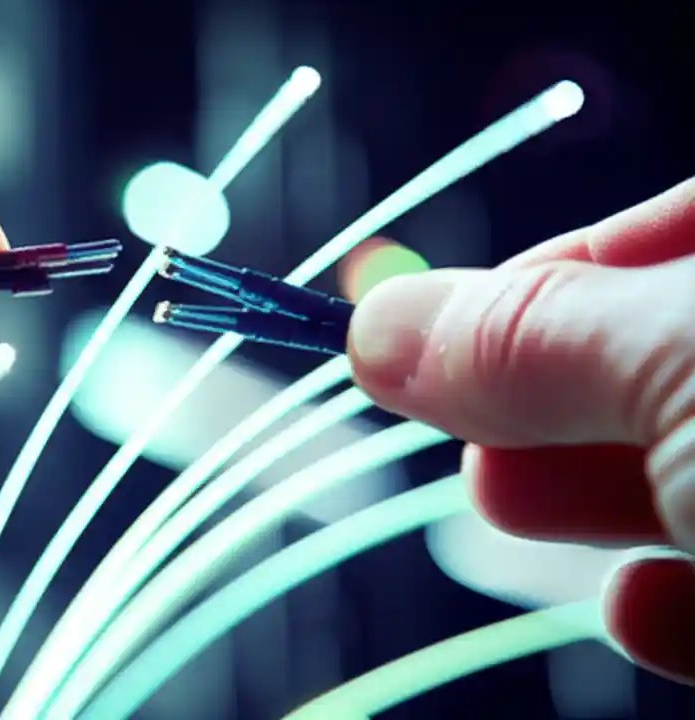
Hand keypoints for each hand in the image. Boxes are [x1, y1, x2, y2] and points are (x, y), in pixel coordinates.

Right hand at [348, 177, 694, 683]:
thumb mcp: (682, 359)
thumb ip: (531, 335)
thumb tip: (377, 325)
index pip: (658, 234)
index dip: (543, 274)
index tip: (430, 329)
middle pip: (661, 360)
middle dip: (549, 397)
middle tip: (466, 429)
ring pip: (693, 471)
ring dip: (594, 499)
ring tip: (505, 506)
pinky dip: (681, 605)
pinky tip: (643, 613)